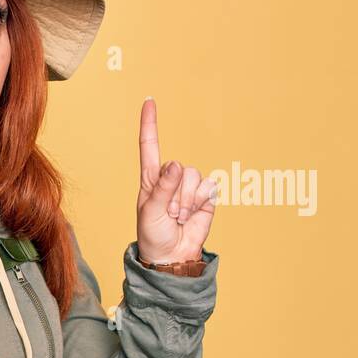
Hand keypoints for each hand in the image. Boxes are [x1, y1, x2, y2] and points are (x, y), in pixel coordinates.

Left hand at [135, 97, 216, 263]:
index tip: (149, 101)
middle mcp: (170, 178)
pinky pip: (208, 187)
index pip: (150, 146)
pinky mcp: (205, 195)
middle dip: (174, 195)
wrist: (172, 256)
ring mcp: (189, 186)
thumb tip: (176, 164)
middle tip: (168, 214)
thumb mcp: (150, 213)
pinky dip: (199, 203)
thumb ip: (162, 189)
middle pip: (178, 168)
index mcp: (151, 178)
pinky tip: (192, 216)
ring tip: (178, 217)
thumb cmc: (154, 235)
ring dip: (186, 201)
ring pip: (194, 177)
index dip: (150, 124)